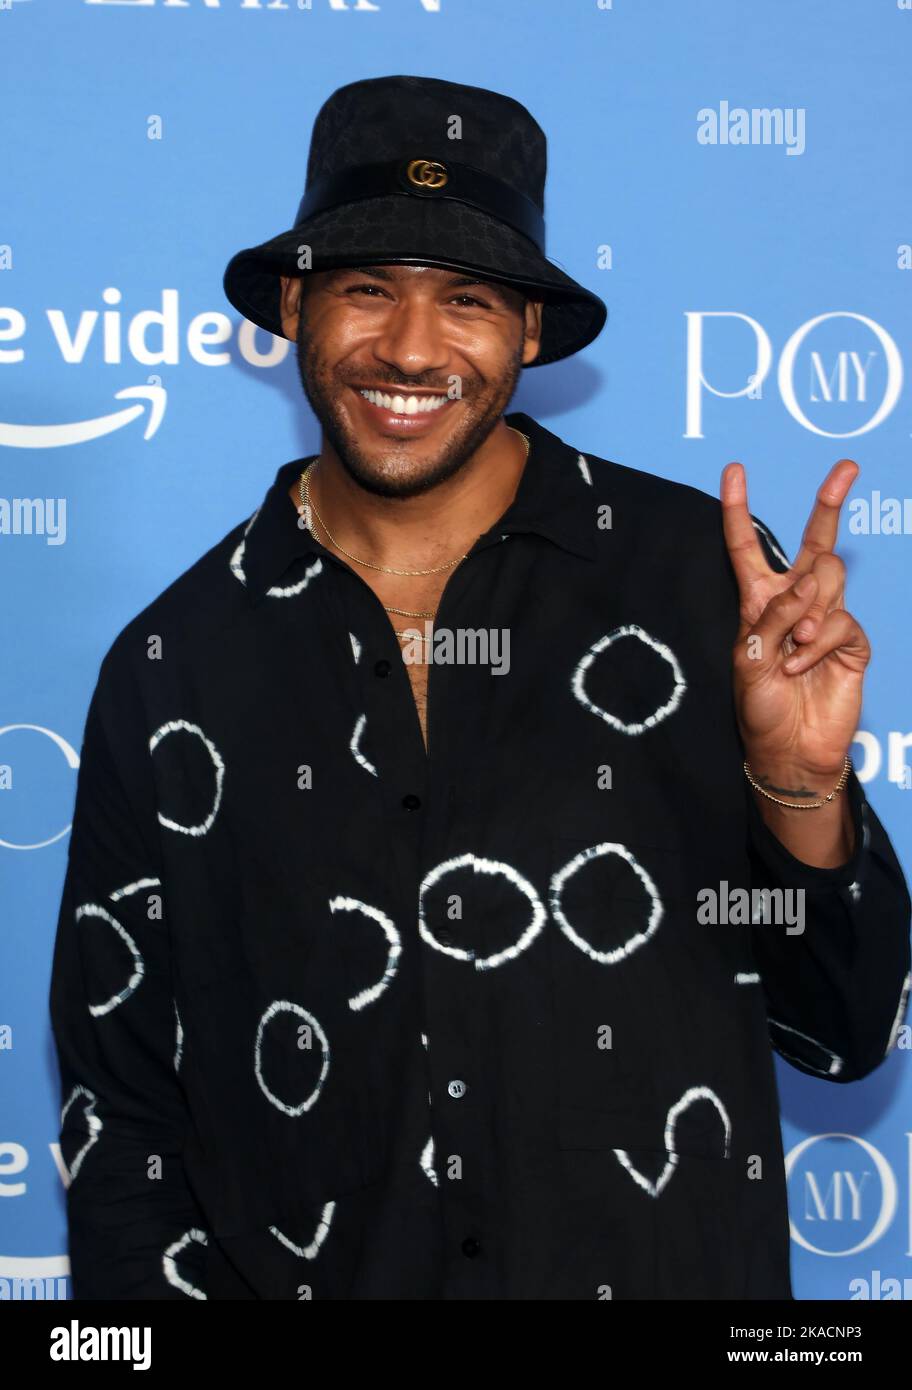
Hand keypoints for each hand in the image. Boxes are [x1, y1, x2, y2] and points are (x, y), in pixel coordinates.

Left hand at [720, 458, 869, 790]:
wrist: (790, 750)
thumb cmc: (759, 708)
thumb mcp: (748, 660)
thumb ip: (774, 617)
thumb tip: (810, 583)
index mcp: (758, 601)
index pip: (746, 547)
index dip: (738, 509)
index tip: (733, 470)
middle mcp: (795, 603)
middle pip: (815, 543)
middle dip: (830, 502)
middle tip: (847, 467)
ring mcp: (826, 619)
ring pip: (829, 577)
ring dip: (808, 611)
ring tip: (792, 649)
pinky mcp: (851, 641)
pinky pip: (840, 621)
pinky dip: (817, 643)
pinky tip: (802, 665)